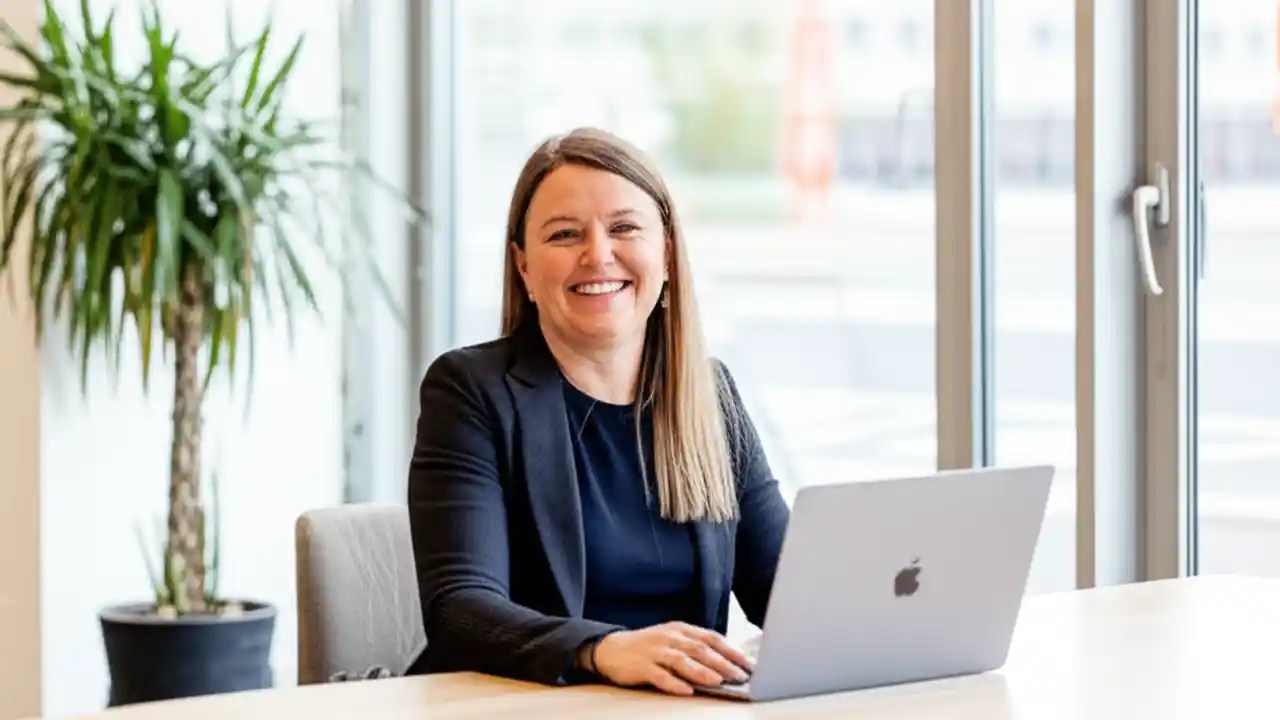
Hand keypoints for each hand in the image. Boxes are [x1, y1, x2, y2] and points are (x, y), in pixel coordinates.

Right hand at [591, 622, 752, 695]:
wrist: (611, 649)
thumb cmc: (649, 647)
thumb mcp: (673, 640)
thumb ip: (695, 648)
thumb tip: (725, 664)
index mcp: (681, 629)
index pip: (711, 638)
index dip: (730, 651)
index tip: (747, 664)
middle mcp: (670, 637)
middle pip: (700, 649)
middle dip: (722, 663)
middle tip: (739, 676)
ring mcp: (655, 651)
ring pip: (682, 661)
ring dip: (701, 672)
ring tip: (718, 682)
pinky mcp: (642, 666)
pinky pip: (660, 676)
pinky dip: (674, 683)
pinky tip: (686, 691)